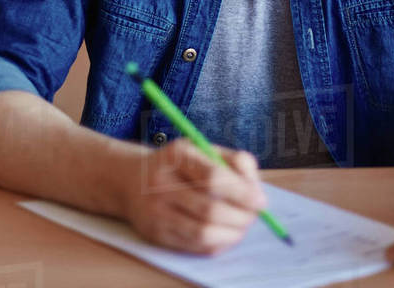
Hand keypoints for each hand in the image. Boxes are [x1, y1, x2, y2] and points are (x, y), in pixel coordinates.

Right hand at [123, 138, 265, 254]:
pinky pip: (193, 245)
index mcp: (176, 155)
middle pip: (210, 209)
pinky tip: (225, 235)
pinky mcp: (155, 233)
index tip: (261, 201)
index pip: (214, 177)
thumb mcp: (203, 149)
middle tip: (254, 216)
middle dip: (241, 217)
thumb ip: (234, 162)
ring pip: (202, 232)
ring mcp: (156, 210)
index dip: (242, 193)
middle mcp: (161, 183)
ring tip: (242, 227)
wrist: (132, 180)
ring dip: (231, 234)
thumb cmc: (179, 164)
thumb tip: (257, 192)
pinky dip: (217, 243)